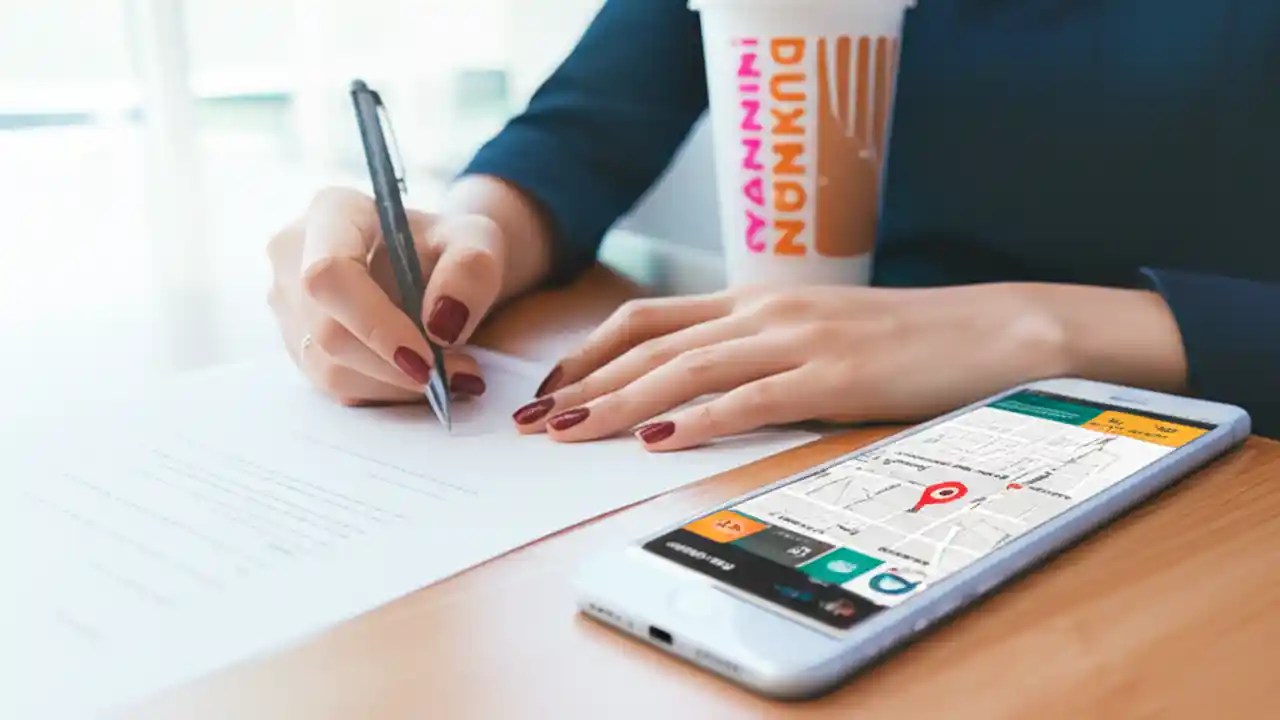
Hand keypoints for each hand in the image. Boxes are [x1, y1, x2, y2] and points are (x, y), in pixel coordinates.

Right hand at [267, 187, 506, 404]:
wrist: (435, 262)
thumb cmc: (450, 245)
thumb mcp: (479, 242)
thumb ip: (472, 271)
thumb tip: (442, 326)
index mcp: (331, 212)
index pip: (330, 274)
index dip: (375, 325)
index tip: (428, 360)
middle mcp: (293, 255)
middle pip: (328, 331)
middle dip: (395, 366)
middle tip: (458, 374)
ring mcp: (288, 303)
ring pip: (329, 367)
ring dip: (395, 385)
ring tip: (452, 376)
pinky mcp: (298, 343)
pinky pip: (335, 383)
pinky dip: (386, 391)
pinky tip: (423, 378)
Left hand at [512, 283, 1187, 450]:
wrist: (991, 328)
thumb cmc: (902, 337)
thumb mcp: (815, 332)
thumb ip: (756, 349)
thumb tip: (694, 386)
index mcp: (755, 301)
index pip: (649, 319)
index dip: (591, 351)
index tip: (552, 387)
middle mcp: (764, 311)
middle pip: (652, 345)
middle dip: (585, 384)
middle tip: (536, 422)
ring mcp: (798, 338)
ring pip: (686, 369)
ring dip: (620, 403)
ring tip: (572, 433)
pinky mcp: (834, 374)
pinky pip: (750, 398)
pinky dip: (697, 419)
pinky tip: (658, 440)